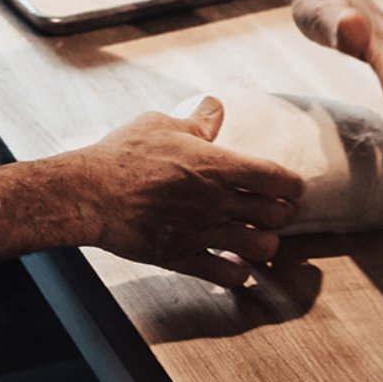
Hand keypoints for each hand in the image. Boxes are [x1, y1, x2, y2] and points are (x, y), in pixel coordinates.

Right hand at [77, 97, 302, 289]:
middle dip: (282, 212)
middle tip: (275, 210)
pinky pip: (227, 275)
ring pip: (261, 248)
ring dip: (266, 243)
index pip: (276, 177)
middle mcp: (216, 201)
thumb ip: (197, 121)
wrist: (90, 193)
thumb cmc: (124, 154)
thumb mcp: (161, 124)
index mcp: (216, 165)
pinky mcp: (182, 257)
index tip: (291, 186)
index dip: (292, 184)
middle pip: (276, 214)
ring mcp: (202, 232)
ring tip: (258, 237)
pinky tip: (233, 262)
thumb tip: (215, 106)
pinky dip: (238, 271)